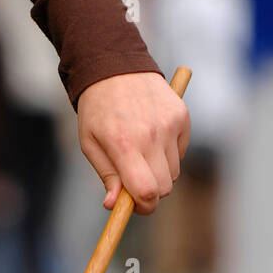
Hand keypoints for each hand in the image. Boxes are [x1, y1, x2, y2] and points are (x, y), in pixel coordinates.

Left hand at [77, 71, 189, 213]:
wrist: (114, 65)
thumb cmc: (98, 109)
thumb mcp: (90, 143)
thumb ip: (107, 176)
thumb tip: (114, 205)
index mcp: (124, 144)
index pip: (146, 192)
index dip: (143, 207)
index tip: (135, 207)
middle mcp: (151, 135)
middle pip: (164, 188)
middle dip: (150, 192)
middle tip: (135, 183)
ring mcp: (170, 124)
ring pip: (173, 172)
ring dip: (159, 171)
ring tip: (141, 151)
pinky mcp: (182, 116)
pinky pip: (181, 152)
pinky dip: (169, 153)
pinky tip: (153, 135)